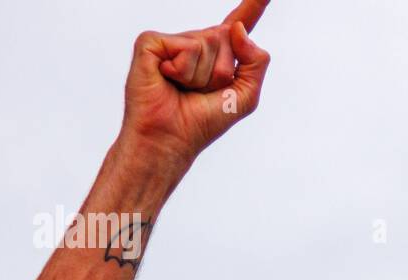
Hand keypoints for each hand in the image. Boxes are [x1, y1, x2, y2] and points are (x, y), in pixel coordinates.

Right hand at [118, 0, 270, 164]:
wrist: (170, 139)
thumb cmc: (203, 122)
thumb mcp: (245, 96)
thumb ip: (256, 61)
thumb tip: (236, 29)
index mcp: (216, 56)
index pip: (238, 25)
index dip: (253, 6)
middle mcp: (194, 43)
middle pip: (228, 38)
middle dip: (222, 72)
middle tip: (199, 92)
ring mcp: (172, 42)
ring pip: (208, 42)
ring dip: (202, 75)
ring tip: (183, 89)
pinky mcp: (151, 43)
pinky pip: (187, 46)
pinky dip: (184, 70)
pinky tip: (167, 80)